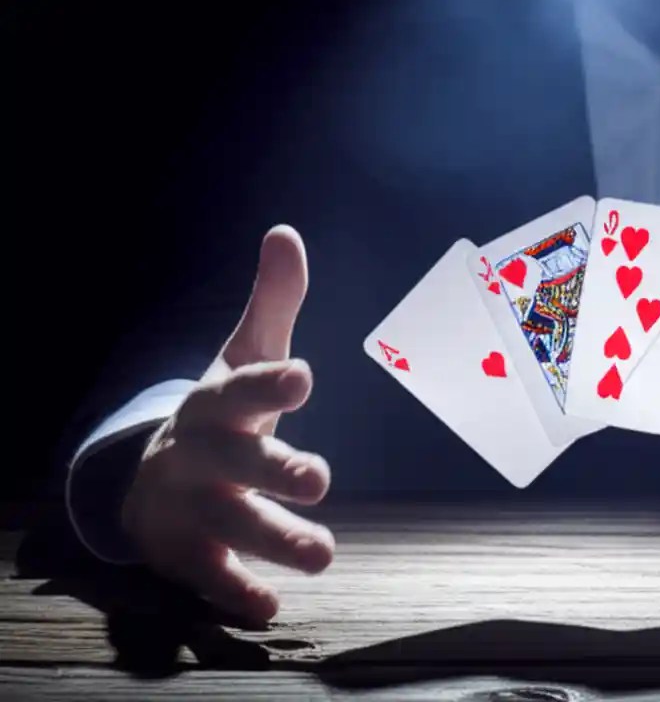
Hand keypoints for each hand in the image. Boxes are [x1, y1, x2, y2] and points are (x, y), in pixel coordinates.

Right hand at [122, 225, 332, 622]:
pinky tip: (269, 606)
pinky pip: (212, 576)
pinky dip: (237, 592)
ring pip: (233, 524)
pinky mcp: (189, 555)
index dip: (270, 384)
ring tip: (324, 554)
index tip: (303, 377)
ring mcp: (193, 507)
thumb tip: (286, 233)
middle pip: (238, 462)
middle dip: (275, 470)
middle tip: (320, 478)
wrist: (153, 477)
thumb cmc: (221, 413)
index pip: (245, 389)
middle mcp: (203, 455)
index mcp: (220, 403)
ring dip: (277, 539)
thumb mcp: (244, 356)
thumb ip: (273, 303)